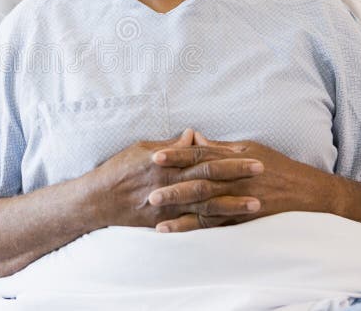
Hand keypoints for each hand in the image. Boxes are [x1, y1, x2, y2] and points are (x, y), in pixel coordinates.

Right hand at [89, 129, 263, 228]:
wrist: (98, 200)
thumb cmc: (119, 170)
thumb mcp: (142, 148)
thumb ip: (170, 145)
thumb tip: (193, 135)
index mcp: (165, 161)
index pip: (202, 155)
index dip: (226, 155)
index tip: (250, 153)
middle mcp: (169, 182)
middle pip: (209, 177)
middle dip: (236, 174)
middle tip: (262, 171)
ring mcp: (168, 205)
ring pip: (206, 204)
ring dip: (232, 204)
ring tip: (256, 204)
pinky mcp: (165, 222)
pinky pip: (193, 224)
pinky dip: (212, 224)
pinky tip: (231, 225)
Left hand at [148, 130, 335, 231]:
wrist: (308, 193)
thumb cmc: (277, 166)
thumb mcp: (249, 148)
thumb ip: (219, 146)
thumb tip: (194, 138)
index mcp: (234, 159)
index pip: (201, 156)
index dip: (177, 156)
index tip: (155, 156)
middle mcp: (235, 180)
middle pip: (199, 183)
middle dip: (173, 187)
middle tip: (149, 192)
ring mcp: (239, 202)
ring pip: (205, 208)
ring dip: (180, 214)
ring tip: (157, 218)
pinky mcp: (242, 220)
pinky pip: (215, 225)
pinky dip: (195, 229)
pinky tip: (176, 232)